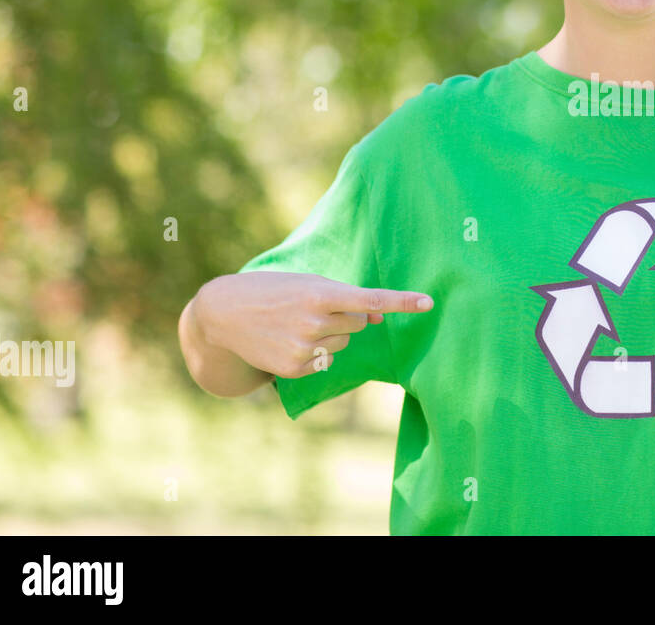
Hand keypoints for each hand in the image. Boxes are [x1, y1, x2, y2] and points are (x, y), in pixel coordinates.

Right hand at [193, 271, 433, 378]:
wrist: (225, 313)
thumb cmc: (275, 291)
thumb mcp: (310, 285)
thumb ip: (348, 298)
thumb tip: (379, 316)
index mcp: (320, 294)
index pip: (371, 299)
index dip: (402, 302)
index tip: (429, 302)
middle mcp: (315, 322)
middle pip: (360, 322)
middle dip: (347, 315)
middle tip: (315, 308)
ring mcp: (305, 348)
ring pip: (345, 342)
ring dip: (331, 332)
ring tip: (298, 322)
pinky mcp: (296, 368)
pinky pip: (328, 360)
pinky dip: (317, 351)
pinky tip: (290, 341)